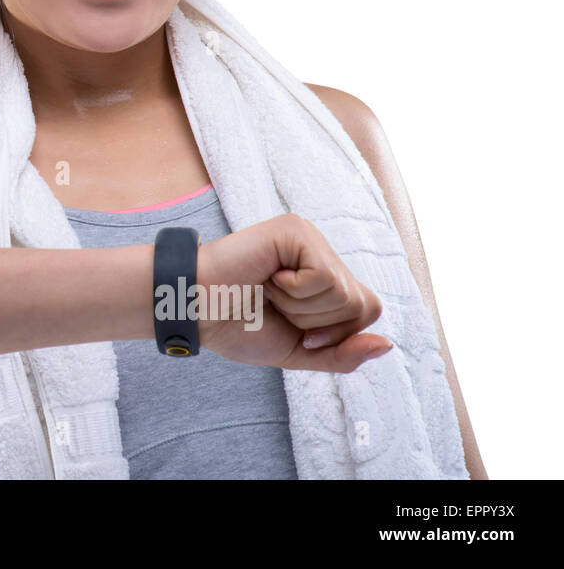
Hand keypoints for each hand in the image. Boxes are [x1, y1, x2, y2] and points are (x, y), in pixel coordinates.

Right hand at [191, 213, 391, 372]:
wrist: (196, 311)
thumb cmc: (238, 326)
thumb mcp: (300, 352)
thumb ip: (343, 354)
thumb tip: (387, 345)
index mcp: (324, 278)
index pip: (367, 310)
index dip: (337, 334)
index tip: (297, 333)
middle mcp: (321, 253)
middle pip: (362, 305)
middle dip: (318, 324)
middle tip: (278, 309)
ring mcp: (309, 239)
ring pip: (345, 293)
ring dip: (302, 308)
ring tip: (268, 291)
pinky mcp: (294, 231)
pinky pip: (325, 277)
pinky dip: (295, 291)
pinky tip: (268, 278)